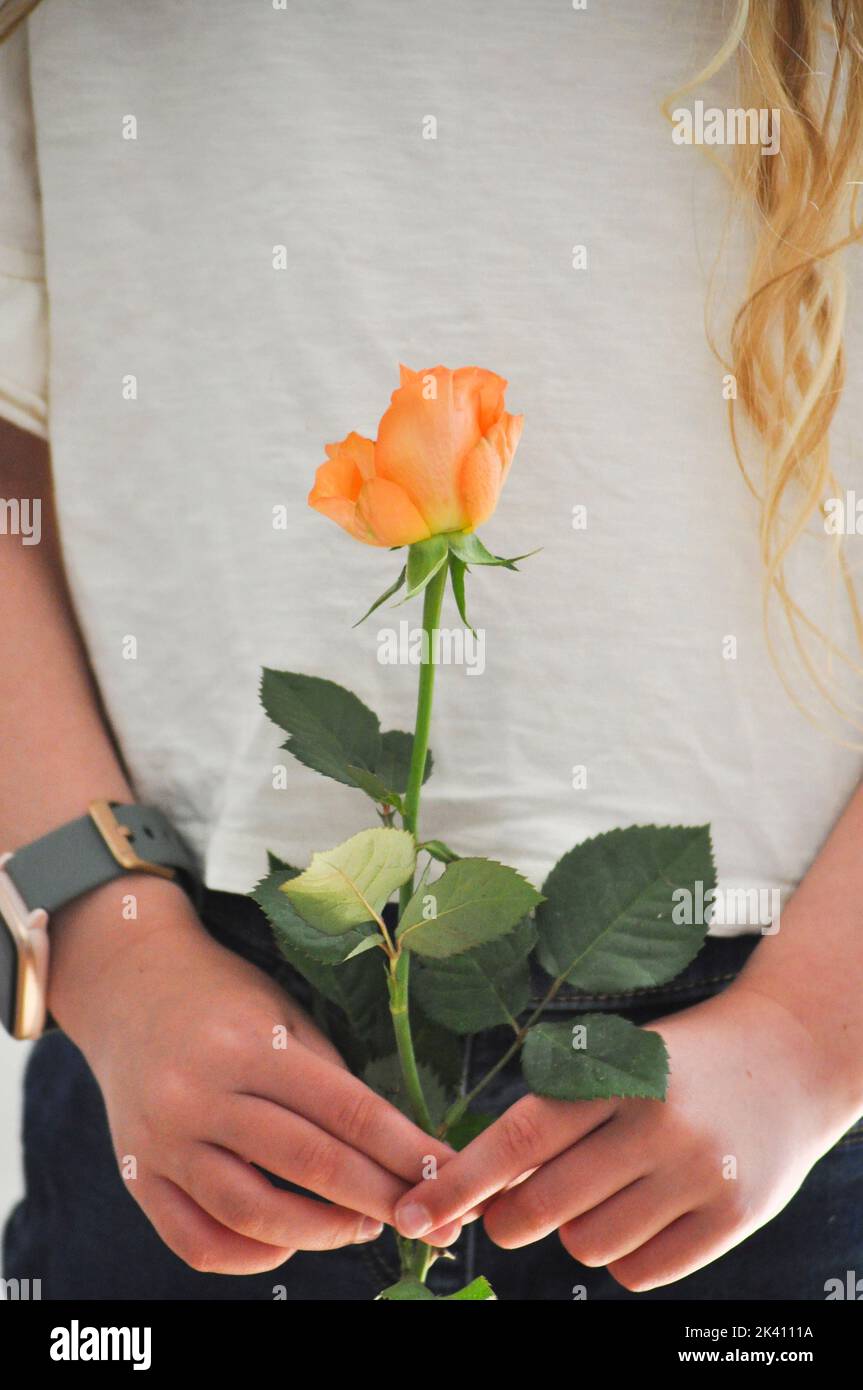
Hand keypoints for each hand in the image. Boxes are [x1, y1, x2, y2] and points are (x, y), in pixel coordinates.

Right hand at [50, 877, 456, 1273]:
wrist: (128, 986)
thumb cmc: (223, 997)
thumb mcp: (283, 1013)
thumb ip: (328, 1077)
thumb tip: (391, 1149)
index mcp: (248, 1046)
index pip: (345, 1110)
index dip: (404, 1150)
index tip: (449, 1174)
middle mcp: (201, 1095)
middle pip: (309, 1165)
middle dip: (379, 1198)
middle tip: (425, 1215)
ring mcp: (164, 1141)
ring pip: (253, 1214)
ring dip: (323, 1233)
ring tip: (363, 1226)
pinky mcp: (138, 1177)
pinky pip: (197, 1242)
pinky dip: (252, 1257)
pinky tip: (289, 1244)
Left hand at [395, 982, 834, 1289]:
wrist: (788, 1056)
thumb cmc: (677, 1062)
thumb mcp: (616, 1062)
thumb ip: (556, 1119)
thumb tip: (480, 1190)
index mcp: (616, 1073)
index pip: (520, 1138)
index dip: (462, 1181)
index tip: (415, 1213)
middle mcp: (657, 1123)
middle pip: (545, 1205)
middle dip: (508, 1219)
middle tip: (509, 1212)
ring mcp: (698, 1172)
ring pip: (588, 1245)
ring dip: (576, 1233)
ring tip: (603, 1194)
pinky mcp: (732, 1216)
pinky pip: (641, 1271)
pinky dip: (625, 1256)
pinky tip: (642, 1214)